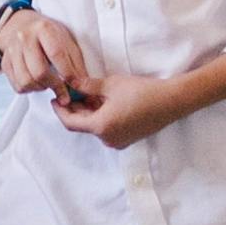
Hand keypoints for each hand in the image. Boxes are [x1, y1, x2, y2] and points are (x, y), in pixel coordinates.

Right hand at [0, 7, 99, 102]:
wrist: (21, 25)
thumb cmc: (49, 35)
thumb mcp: (66, 40)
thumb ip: (76, 62)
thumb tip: (82, 85)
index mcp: (43, 28)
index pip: (56, 54)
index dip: (67, 73)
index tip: (75, 85)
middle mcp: (24, 37)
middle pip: (39, 72)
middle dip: (54, 86)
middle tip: (63, 91)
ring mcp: (12, 50)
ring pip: (26, 81)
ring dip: (41, 88)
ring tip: (49, 83)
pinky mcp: (5, 62)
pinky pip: (17, 85)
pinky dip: (30, 89)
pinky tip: (37, 82)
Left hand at [52, 72, 179, 150]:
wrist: (171, 101)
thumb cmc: (142, 91)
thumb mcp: (111, 84)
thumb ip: (88, 85)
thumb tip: (72, 83)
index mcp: (101, 126)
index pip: (70, 122)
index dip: (60, 111)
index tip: (54, 99)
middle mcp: (107, 139)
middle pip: (82, 125)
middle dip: (74, 109)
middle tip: (70, 92)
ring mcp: (118, 141)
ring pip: (95, 127)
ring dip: (88, 113)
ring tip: (86, 93)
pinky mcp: (127, 138)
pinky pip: (106, 129)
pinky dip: (100, 117)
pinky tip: (102, 102)